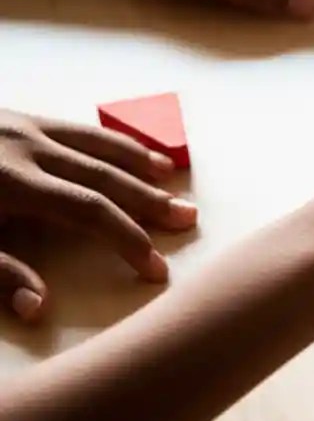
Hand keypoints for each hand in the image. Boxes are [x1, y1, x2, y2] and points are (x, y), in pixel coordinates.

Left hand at [0, 110, 197, 322]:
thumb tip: (41, 307)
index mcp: (12, 183)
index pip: (91, 213)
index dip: (129, 241)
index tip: (157, 269)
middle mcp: (26, 148)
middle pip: (105, 174)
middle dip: (150, 200)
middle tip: (189, 219)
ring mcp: (18, 125)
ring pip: (94, 141)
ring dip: (136, 160)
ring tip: (169, 174)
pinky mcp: (7, 113)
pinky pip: (71, 124)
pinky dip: (104, 137)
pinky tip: (116, 146)